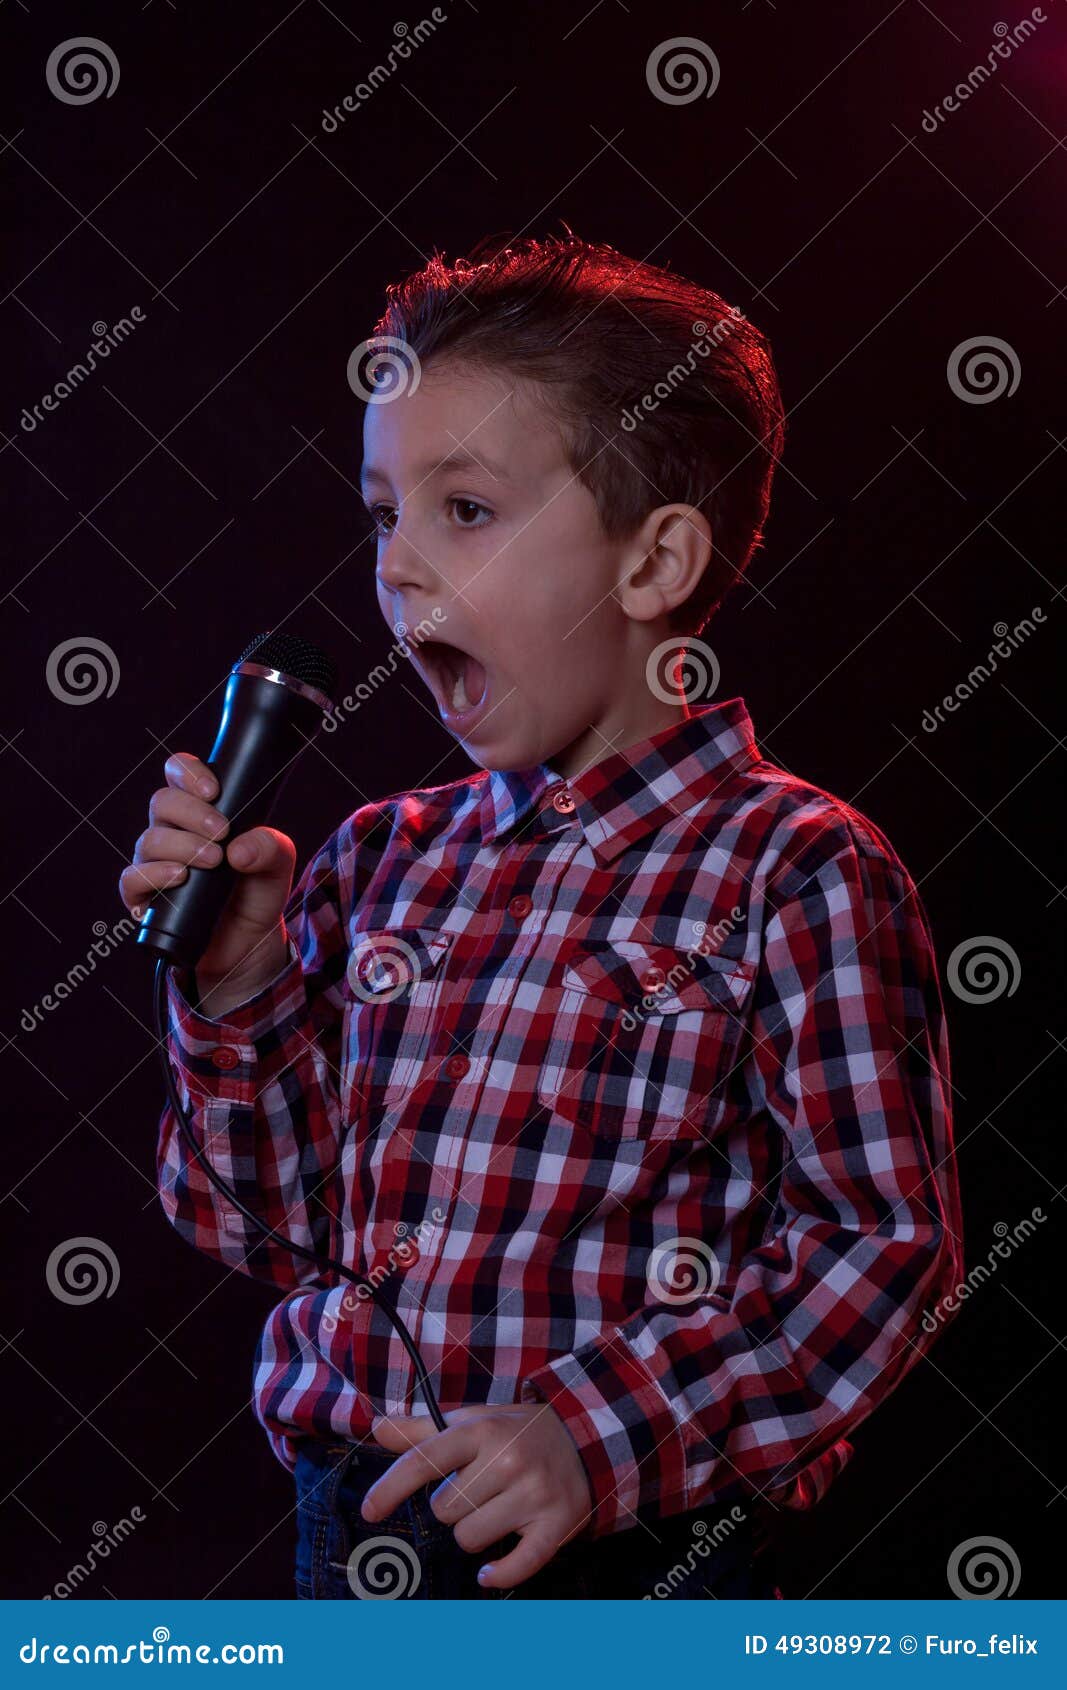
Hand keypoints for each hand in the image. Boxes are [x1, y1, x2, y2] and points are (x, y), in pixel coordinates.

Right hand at [119, 751, 294, 1007]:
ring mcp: (155, 864)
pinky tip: (179, 877)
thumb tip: (238, 849)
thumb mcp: (278, 866)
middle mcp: (172, 832)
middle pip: (162, 802)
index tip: (213, 789)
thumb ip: (269, 847)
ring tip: (212, 860)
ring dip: (181, 845)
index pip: (178, 773)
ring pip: (149, 839)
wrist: (249, 944)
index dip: (188, 772)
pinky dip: (153, 875)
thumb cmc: (257, 893)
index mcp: (200, 811)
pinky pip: (132, 879)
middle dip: (193, 813)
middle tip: (222, 832)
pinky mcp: (144, 898)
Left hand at [360, 1403, 592, 1589]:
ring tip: (497, 1509)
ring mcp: (534, 1494)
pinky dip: (499, 1573)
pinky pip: (516, 1566)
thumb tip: (376, 1428)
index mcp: (482, 1430)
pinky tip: (489, 1572)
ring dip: (476, 1532)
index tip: (368, 1510)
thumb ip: (423, 1429)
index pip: (424, 1460)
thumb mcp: (474, 1420)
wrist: (586, 1436)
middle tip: (479, 1489)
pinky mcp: (557, 1524)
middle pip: (445, 1510)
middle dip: (454, 1506)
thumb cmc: (516, 1432)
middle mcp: (508, 1459)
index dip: (390, 1488)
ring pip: (471, 1538)